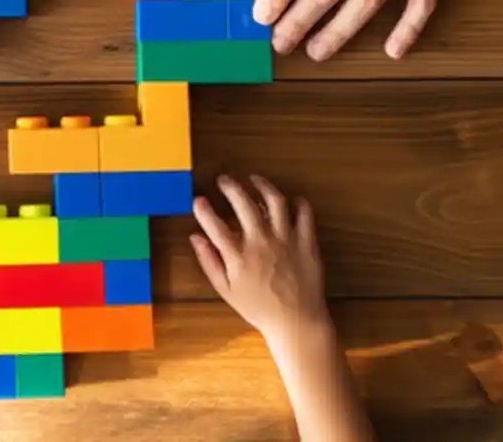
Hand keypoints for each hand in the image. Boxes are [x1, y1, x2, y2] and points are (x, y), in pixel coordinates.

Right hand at [190, 175, 329, 342]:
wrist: (296, 321)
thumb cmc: (258, 308)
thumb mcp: (226, 290)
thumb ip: (209, 261)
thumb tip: (195, 237)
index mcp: (238, 257)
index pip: (215, 225)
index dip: (203, 209)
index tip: (198, 200)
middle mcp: (261, 243)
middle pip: (243, 203)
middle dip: (230, 187)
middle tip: (224, 180)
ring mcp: (286, 240)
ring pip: (275, 201)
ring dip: (263, 185)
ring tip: (254, 179)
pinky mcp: (307, 242)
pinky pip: (305, 213)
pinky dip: (298, 202)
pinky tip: (290, 200)